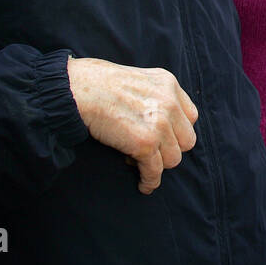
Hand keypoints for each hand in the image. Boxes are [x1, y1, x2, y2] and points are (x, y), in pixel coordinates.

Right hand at [66, 57, 197, 193]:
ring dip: (156, 164)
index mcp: (168, 84)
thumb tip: (164, 123)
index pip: (190, 116)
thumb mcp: (139, 79)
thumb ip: (156, 96)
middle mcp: (169, 103)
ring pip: (173, 159)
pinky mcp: (144, 144)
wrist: (75, 90)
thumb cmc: (97, 84)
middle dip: (169, 148)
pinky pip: (155, 171)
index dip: (177, 130)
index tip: (163, 137)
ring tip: (135, 159)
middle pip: (186, 140)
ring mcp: (159, 124)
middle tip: (148, 150)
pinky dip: (149, 181)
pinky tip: (143, 185)